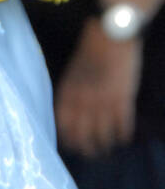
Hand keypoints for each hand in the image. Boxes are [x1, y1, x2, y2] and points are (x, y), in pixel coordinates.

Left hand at [55, 18, 141, 157]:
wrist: (110, 34)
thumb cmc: (90, 51)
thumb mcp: (73, 74)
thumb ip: (71, 94)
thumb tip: (71, 114)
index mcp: (67, 94)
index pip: (63, 126)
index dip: (68, 140)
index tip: (73, 147)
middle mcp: (83, 102)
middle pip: (83, 136)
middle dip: (87, 149)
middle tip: (93, 155)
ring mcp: (103, 102)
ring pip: (103, 134)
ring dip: (105, 146)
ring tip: (108, 150)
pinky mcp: (123, 98)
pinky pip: (122, 124)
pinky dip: (123, 134)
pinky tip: (124, 138)